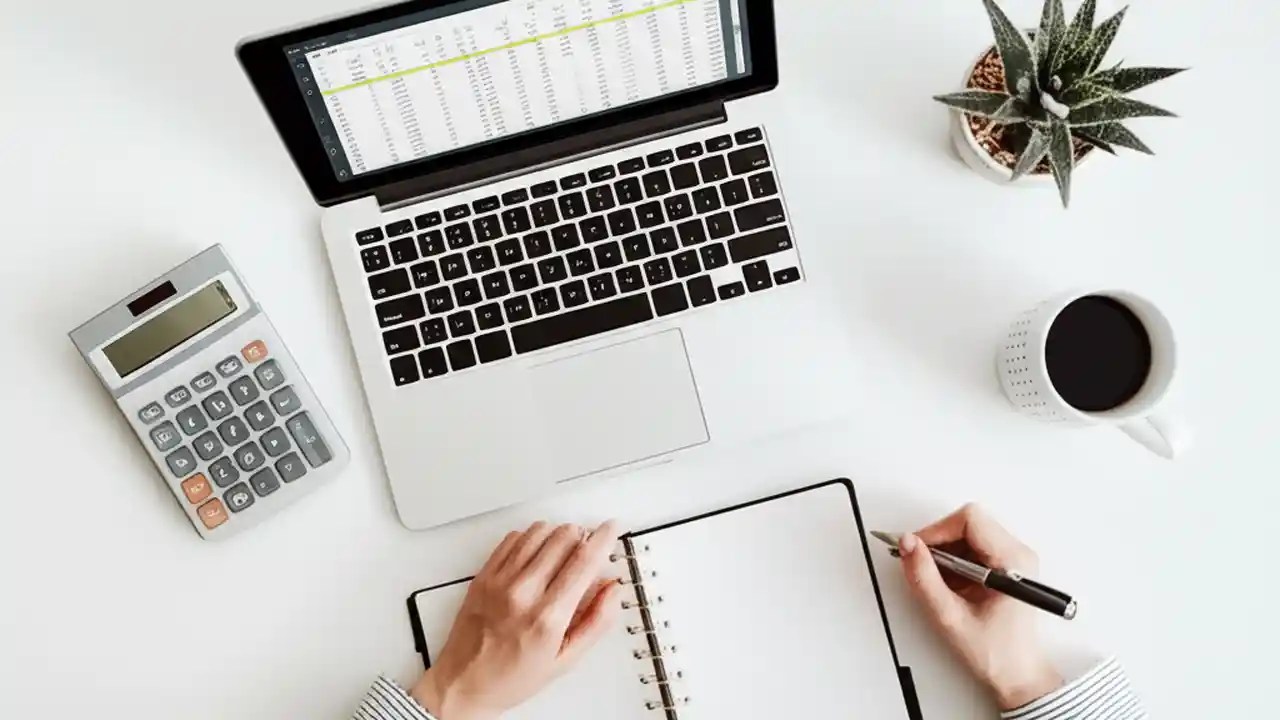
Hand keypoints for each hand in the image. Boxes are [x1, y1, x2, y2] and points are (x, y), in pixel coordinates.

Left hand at [410, 521, 621, 719]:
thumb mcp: (565, 659)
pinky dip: (530, 538)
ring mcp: (500, 581)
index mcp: (548, 617)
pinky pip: (513, 538)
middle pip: (563, 537)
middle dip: (583, 536)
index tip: (612, 529)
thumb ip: (596, 622)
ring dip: (557, 534)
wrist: (464, 684)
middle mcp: (523, 593)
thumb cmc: (511, 677)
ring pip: (538, 532)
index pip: (584, 560)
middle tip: (587, 549)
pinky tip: (535, 553)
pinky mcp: (483, 575)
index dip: (604, 538)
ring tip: (562, 551)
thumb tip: (613, 590)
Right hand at [898, 504, 1062, 710]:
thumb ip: (925, 578)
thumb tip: (908, 546)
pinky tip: (950, 586)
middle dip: (938, 542)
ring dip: (944, 553)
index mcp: (1013, 562)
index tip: (916, 548)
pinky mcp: (1004, 567)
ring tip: (939, 583)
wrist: (1018, 676)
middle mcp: (1018, 555)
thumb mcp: (950, 617)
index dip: (936, 530)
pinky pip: (971, 548)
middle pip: (968, 523)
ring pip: (967, 534)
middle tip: (921, 565)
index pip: (969, 520)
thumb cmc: (997, 654)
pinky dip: (952, 562)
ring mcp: (1013, 560)